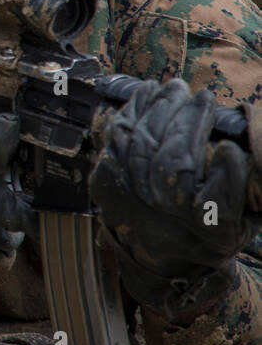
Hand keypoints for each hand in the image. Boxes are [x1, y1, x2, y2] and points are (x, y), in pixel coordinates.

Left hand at [91, 78, 260, 319]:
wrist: (160, 256)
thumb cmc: (207, 232)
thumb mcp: (238, 219)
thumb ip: (238, 186)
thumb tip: (230, 152)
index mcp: (204, 225)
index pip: (210, 187)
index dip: (216, 155)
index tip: (221, 127)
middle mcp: (161, 212)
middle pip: (171, 158)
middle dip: (186, 119)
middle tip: (200, 95)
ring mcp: (129, 195)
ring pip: (141, 145)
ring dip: (158, 110)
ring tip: (174, 88)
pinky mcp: (105, 180)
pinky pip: (116, 140)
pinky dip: (130, 113)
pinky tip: (145, 94)